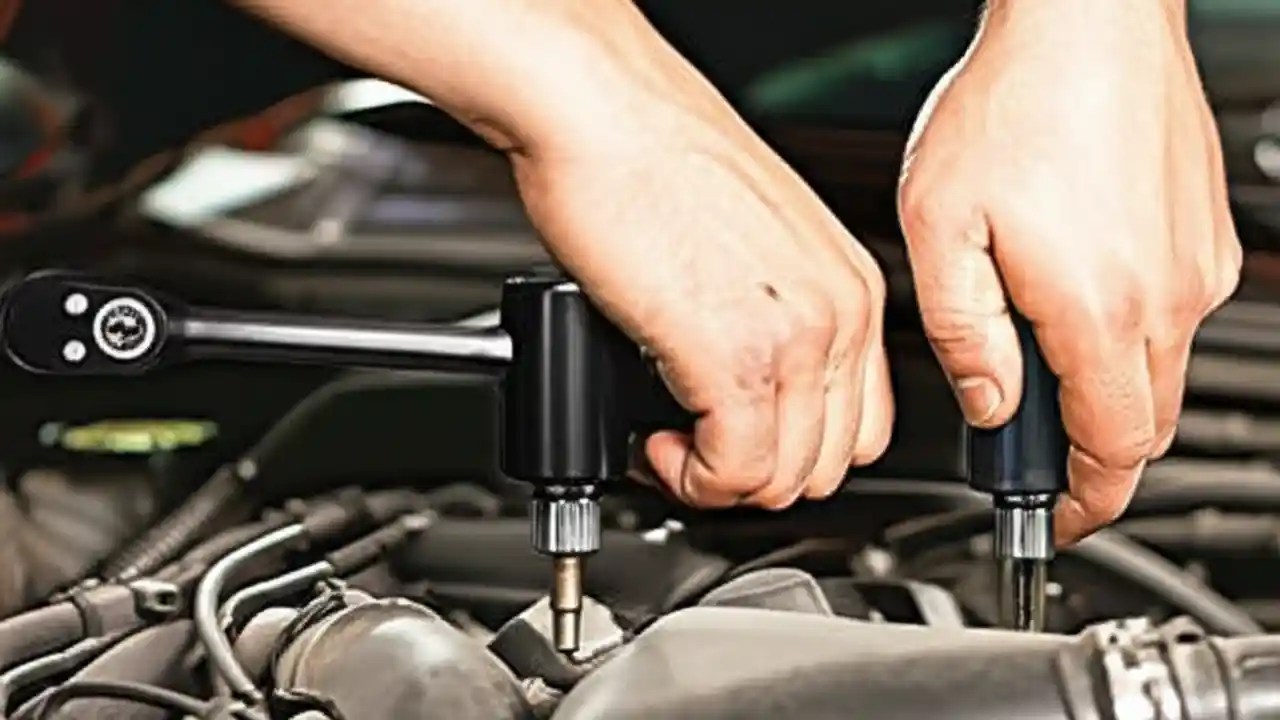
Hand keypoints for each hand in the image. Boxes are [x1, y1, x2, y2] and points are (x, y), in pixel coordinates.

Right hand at [504, 2, 893, 508]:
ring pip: (782, 482)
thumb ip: (772, 317)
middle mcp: (839, 314)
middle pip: (824, 466)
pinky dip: (689, 480)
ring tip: (668, 445)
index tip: (733, 441)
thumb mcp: (751, 243)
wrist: (603, 113)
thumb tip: (740, 387)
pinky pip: (732, 472)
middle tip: (692, 450)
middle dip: (751, 477)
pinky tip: (655, 444)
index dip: (789, 454)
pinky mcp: (734, 358)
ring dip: (717, 482)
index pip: (859, 428)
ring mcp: (796, 338)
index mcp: (850, 288)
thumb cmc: (652, 158)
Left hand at [898, 0, 1241, 542]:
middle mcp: (1167, 295)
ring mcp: (1195, 262)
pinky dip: (1120, 330)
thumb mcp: (942, 230)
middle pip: (1141, 422)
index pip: (1112, 450)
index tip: (1053, 512)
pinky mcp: (1201, 233)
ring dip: (1098, 383)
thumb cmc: (1013, 104)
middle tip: (1019, 431)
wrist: (1087, 17)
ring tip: (1027, 343)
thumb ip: (963, 335)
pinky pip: (1168, 313)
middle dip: (1082, 447)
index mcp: (1100, 310)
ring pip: (1156, 369)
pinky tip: (1064, 285)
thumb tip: (989, 402)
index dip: (1081, 498)